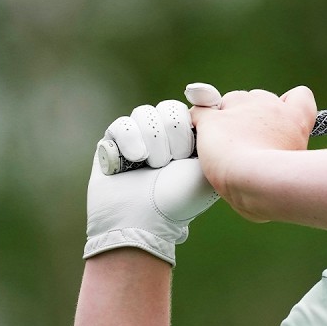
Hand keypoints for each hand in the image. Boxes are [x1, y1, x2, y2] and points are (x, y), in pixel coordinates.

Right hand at [84, 86, 222, 265]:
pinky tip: (134, 160)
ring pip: (145, 114)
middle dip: (173, 133)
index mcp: (192, 140)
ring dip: (152, 140)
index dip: (198, 106)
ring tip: (154, 165)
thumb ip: (213, 136)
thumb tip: (212, 106)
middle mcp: (166, 137)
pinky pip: (121, 124)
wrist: (143, 219)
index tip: (205, 110)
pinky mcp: (113, 142)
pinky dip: (130, 141)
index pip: (194, 108)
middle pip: (169, 108)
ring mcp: (139, 138)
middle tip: (174, 160)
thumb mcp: (207, 167)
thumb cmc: (179, 198)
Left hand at [190, 86, 316, 211]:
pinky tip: (200, 137)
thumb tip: (278, 166)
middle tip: (248, 143)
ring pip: (231, 101)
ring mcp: (240, 110)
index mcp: (296, 120)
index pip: (300, 96)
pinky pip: (200, 111)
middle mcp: (271, 108)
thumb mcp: (295, 167)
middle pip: (259, 98)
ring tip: (226, 147)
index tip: (280, 122)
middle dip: (252, 115)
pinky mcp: (213, 120)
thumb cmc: (281, 184)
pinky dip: (198, 121)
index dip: (288, 105)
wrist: (260, 181)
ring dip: (227, 117)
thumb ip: (287, 158)